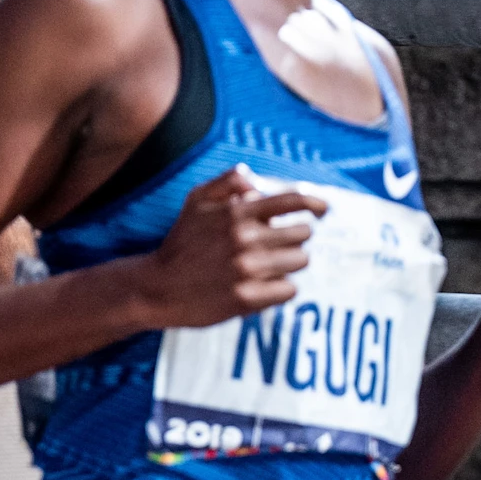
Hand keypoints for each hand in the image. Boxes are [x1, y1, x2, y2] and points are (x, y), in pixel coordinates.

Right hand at [138, 165, 323, 329]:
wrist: (158, 288)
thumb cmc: (180, 243)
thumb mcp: (195, 201)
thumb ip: (226, 182)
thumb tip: (254, 181)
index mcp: (238, 212)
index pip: (294, 201)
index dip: (316, 203)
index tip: (323, 210)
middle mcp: (246, 239)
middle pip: (302, 234)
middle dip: (294, 238)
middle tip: (278, 246)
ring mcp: (248, 270)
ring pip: (300, 261)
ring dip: (289, 263)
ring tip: (269, 266)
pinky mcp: (248, 299)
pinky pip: (289, 290)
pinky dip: (281, 288)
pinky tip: (264, 286)